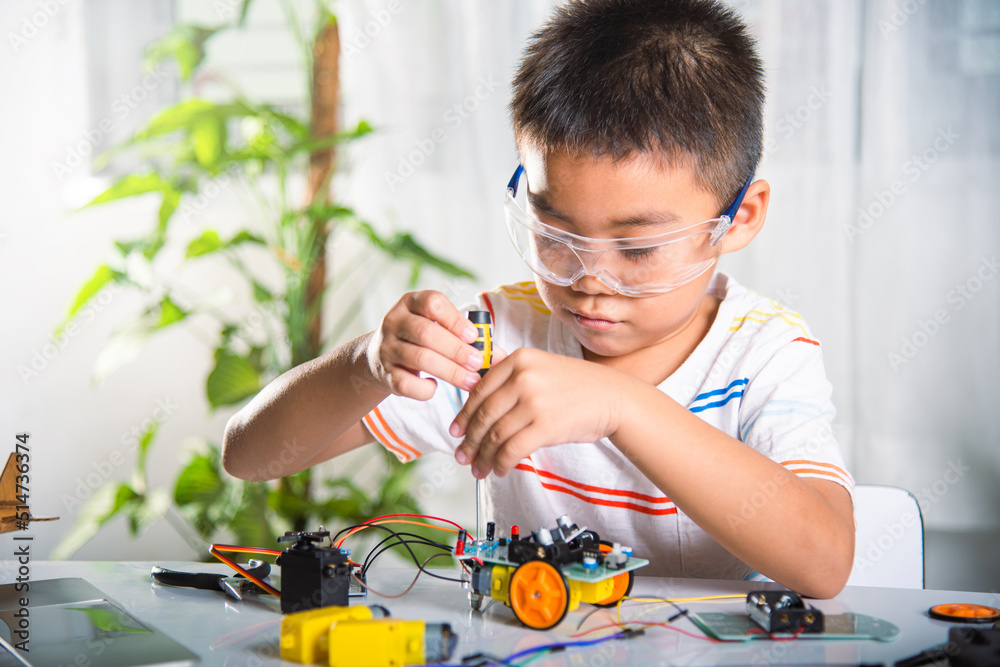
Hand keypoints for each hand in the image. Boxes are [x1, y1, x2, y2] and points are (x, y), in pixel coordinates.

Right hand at [366, 291, 483, 399]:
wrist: (379, 358)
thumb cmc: (421, 340)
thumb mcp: (438, 328)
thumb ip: (467, 338)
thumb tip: (501, 356)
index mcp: (411, 303)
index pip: (432, 303)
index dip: (454, 319)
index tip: (474, 336)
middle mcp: (395, 321)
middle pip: (426, 333)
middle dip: (456, 350)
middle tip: (478, 363)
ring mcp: (387, 348)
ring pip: (419, 358)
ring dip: (450, 371)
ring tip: (471, 381)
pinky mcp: (384, 374)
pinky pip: (405, 384)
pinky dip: (424, 389)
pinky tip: (435, 388)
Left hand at [449, 348, 627, 477]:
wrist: (613, 397)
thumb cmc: (577, 386)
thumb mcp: (541, 367)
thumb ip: (510, 376)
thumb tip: (474, 394)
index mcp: (519, 359)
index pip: (479, 391)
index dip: (464, 415)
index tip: (457, 431)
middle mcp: (523, 377)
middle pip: (484, 415)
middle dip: (470, 441)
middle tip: (463, 455)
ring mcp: (534, 401)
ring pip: (495, 435)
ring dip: (483, 457)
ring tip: (479, 468)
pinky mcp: (546, 425)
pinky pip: (512, 449)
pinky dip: (502, 463)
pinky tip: (501, 469)